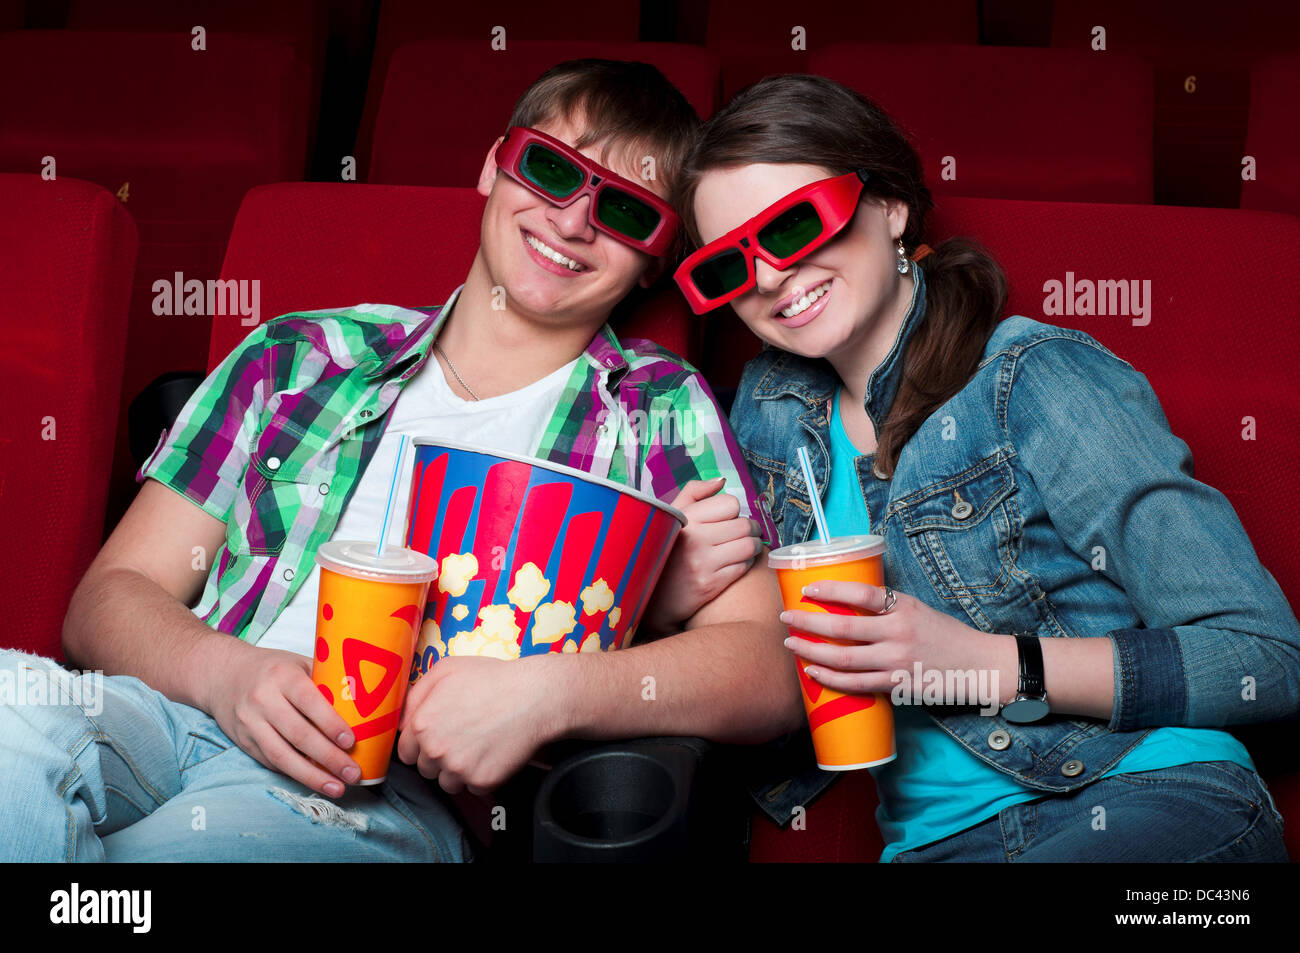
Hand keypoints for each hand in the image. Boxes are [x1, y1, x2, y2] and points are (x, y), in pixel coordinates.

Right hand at [201, 645, 361, 797]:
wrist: (223, 675)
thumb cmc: (273, 668)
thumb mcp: (298, 663)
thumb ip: (327, 680)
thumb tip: (369, 700)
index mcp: (282, 676)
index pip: (309, 701)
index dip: (330, 723)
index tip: (351, 741)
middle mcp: (263, 700)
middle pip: (298, 734)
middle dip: (328, 758)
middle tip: (353, 773)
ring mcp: (250, 723)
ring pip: (282, 756)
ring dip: (312, 776)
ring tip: (337, 787)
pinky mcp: (244, 742)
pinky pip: (272, 762)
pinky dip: (295, 774)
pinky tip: (315, 781)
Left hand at [395, 654, 566, 795]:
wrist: (533, 696)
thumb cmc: (491, 678)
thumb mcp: (446, 669)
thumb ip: (415, 695)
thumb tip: (401, 722)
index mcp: (422, 724)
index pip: (405, 752)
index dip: (421, 744)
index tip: (437, 737)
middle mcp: (435, 750)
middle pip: (425, 769)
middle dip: (439, 758)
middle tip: (462, 738)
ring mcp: (458, 768)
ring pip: (447, 783)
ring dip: (458, 771)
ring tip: (478, 746)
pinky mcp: (481, 781)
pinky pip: (472, 788)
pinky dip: (481, 776)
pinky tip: (493, 753)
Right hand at [642, 477, 763, 635]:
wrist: (650, 595)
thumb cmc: (663, 549)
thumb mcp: (669, 515)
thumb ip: (694, 492)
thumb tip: (722, 482)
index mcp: (685, 518)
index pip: (730, 504)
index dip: (733, 510)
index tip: (729, 517)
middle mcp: (695, 539)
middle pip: (745, 525)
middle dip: (752, 527)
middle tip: (748, 531)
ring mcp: (703, 564)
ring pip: (749, 546)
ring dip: (754, 544)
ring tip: (747, 545)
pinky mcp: (711, 585)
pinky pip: (744, 567)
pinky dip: (747, 562)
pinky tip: (737, 561)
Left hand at [779, 580, 1008, 703]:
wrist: (979, 664)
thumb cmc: (945, 635)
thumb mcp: (918, 610)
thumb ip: (887, 607)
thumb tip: (846, 601)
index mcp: (904, 607)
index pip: (861, 593)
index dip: (830, 589)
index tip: (807, 588)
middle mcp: (899, 633)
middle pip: (843, 628)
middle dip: (809, 622)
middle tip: (787, 617)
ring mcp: (897, 662)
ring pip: (844, 658)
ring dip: (812, 650)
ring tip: (791, 643)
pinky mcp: (897, 685)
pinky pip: (856, 684)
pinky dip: (831, 679)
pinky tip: (813, 671)